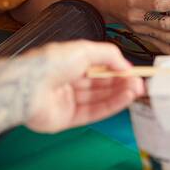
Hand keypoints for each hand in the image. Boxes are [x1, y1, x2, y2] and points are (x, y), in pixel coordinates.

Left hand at [21, 41, 143, 132]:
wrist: (28, 87)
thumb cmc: (52, 63)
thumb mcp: (84, 50)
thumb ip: (109, 55)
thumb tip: (126, 66)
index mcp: (69, 62)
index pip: (98, 67)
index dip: (117, 70)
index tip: (135, 73)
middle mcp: (68, 81)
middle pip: (100, 84)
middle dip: (121, 83)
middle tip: (140, 84)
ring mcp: (68, 101)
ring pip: (98, 98)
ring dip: (119, 94)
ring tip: (136, 90)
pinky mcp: (67, 119)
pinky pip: (92, 112)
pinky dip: (111, 106)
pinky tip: (125, 99)